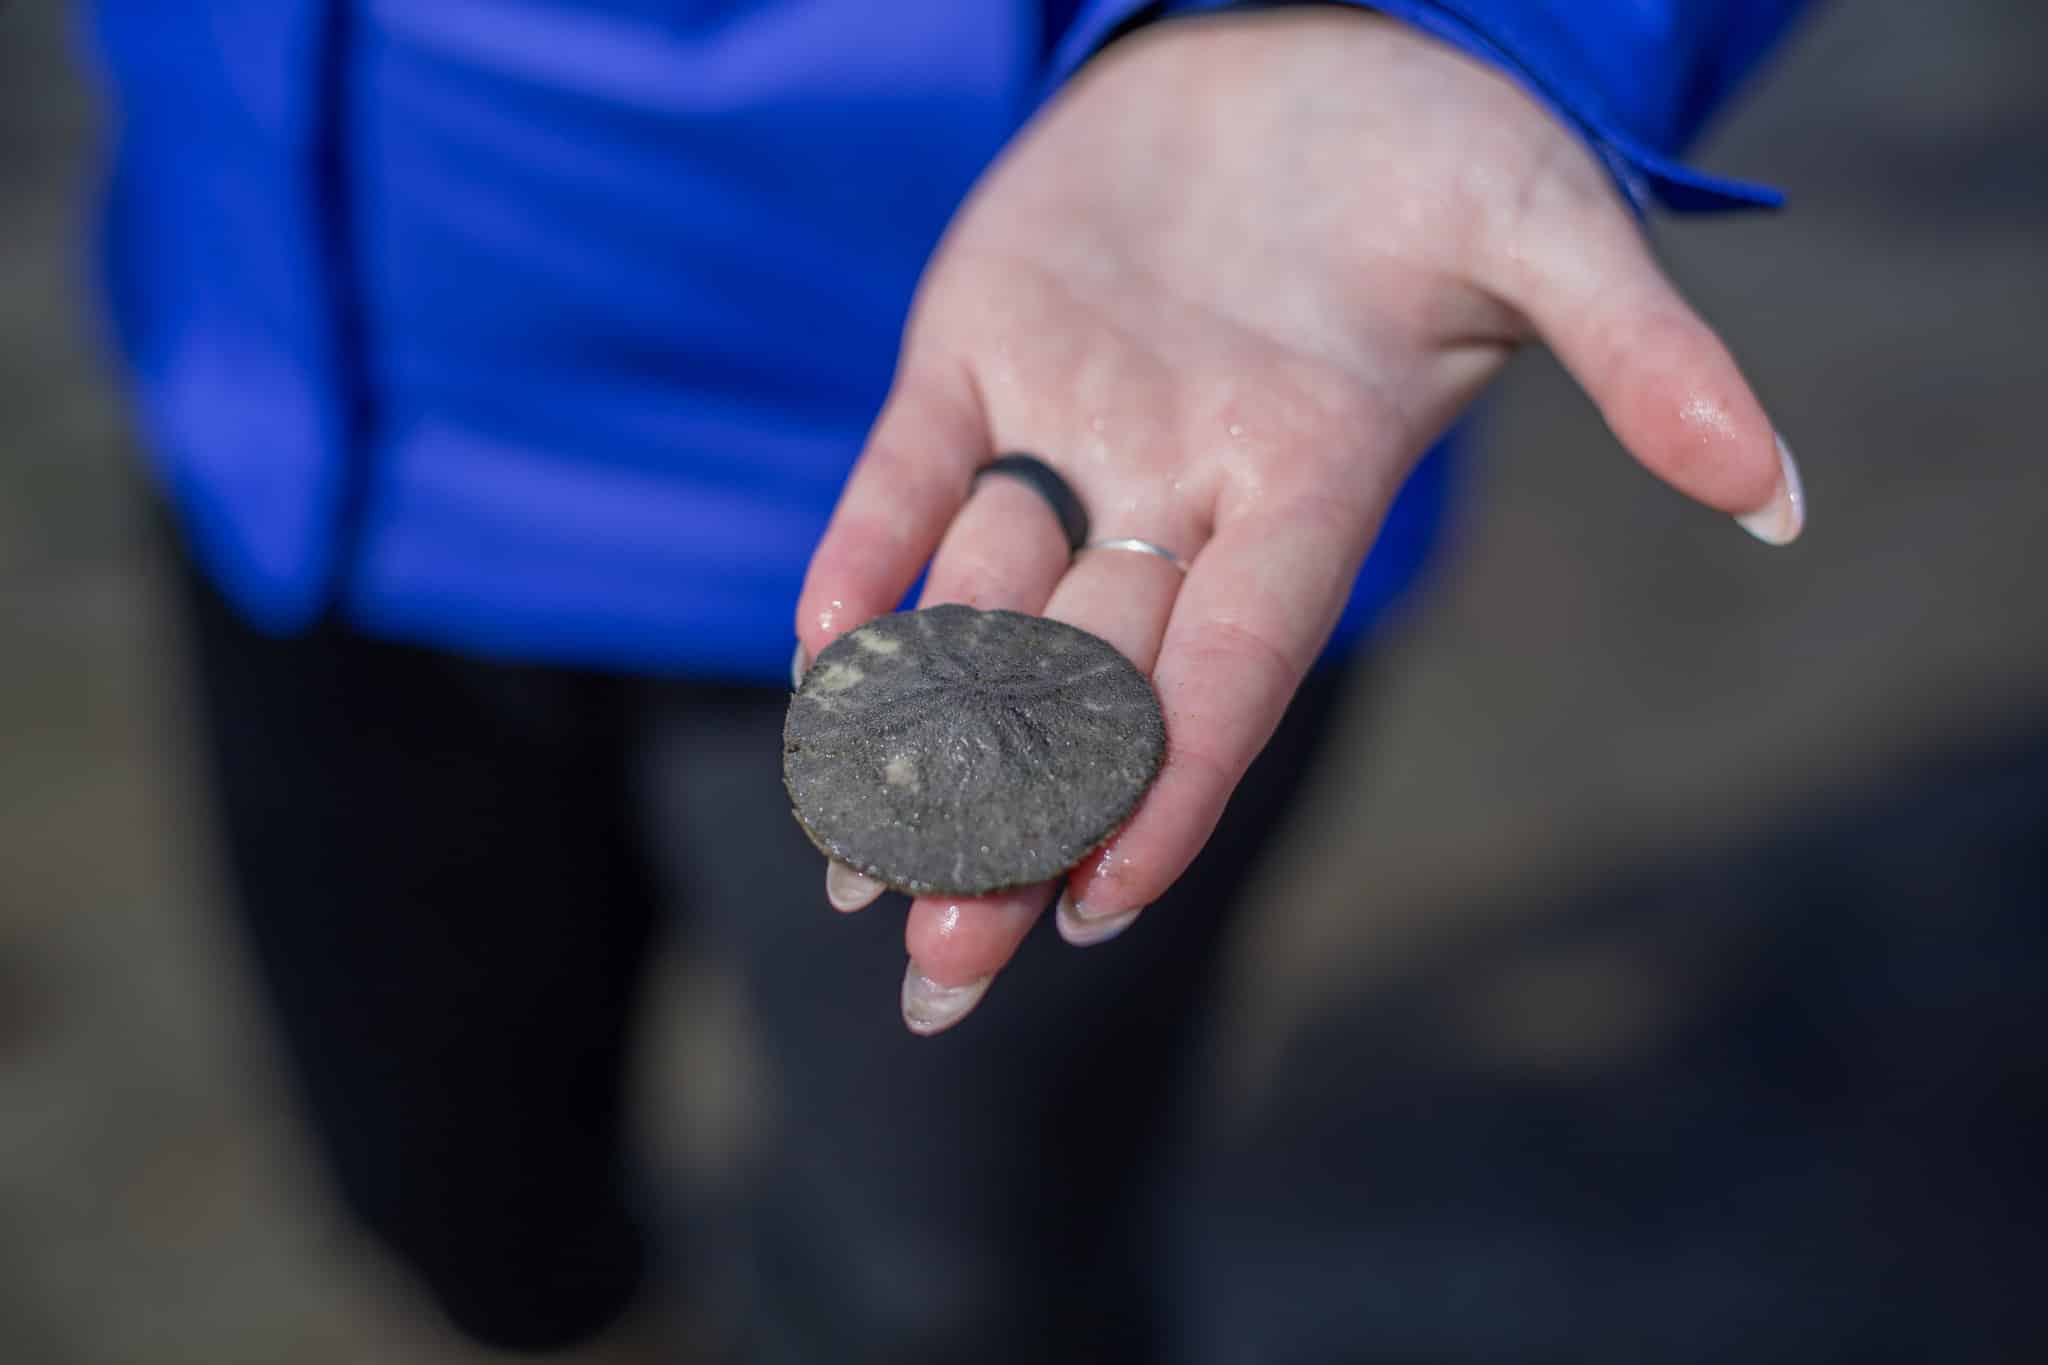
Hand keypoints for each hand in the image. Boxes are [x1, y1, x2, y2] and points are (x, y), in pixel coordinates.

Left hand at [794, 9, 1802, 1032]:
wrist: (1299, 33)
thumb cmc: (1442, 139)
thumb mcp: (1547, 229)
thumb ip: (1642, 358)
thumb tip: (1777, 497)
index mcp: (1306, 482)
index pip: (1234, 666)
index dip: (1170, 784)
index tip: (1094, 908)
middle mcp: (1181, 483)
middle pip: (1092, 685)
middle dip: (1015, 829)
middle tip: (942, 979)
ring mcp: (1073, 420)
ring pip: (981, 604)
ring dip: (914, 730)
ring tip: (854, 868)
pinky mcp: (980, 344)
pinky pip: (907, 466)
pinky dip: (864, 549)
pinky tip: (816, 655)